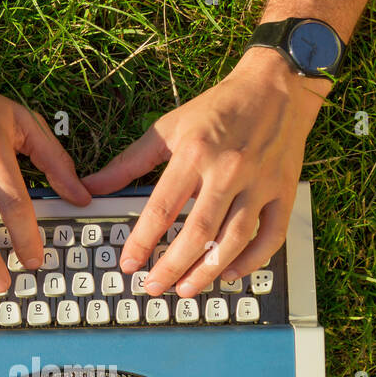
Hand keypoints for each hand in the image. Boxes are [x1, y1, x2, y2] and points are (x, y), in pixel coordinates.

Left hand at [83, 48, 327, 296]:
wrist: (276, 87)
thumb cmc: (219, 109)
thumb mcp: (170, 128)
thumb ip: (129, 163)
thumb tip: (91, 187)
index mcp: (195, 152)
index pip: (162, 208)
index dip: (142, 242)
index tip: (129, 264)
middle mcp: (228, 169)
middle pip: (198, 231)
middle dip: (173, 266)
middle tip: (154, 286)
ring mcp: (260, 182)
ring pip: (234, 239)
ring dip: (208, 270)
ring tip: (186, 289)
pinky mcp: (284, 191)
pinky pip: (271, 235)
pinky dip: (252, 260)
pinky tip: (229, 273)